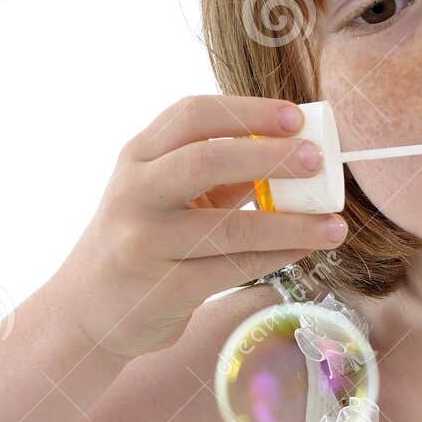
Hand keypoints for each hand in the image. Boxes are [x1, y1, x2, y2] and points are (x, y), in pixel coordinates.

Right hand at [49, 94, 346, 360]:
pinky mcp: (162, 289)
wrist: (87, 310)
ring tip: (334, 225)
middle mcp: (135, 192)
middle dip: (271, 156)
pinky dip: (276, 257)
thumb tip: (290, 150)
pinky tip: (305, 251)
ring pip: (230, 227)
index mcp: (137, 157)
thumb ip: (215, 172)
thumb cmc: (143, 241)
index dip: (248, 111)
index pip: (192, 115)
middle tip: (318, 160)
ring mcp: (145, 242)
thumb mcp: (163, 194)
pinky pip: (232, 270)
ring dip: (292, 224)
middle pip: (207, 160)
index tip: (296, 117)